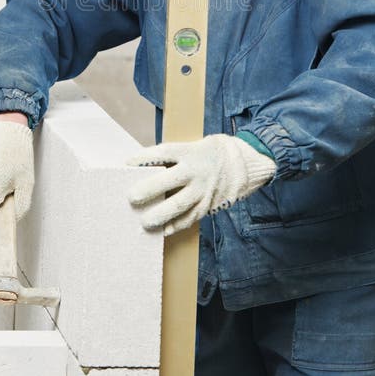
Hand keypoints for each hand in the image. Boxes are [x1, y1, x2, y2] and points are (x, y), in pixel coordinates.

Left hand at [127, 134, 275, 235]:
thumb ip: (175, 156)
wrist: (248, 164)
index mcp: (192, 151)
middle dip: (149, 190)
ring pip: (179, 205)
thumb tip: (146, 167)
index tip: (126, 164)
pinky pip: (190, 218)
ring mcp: (204, 190)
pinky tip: (163, 230)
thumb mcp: (197, 145)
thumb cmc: (215, 152)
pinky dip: (176, 225)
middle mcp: (197, 171)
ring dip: (160, 215)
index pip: (164, 153)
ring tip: (144, 222)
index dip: (144, 158)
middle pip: (169, 181)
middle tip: (131, 198)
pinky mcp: (208, 205)